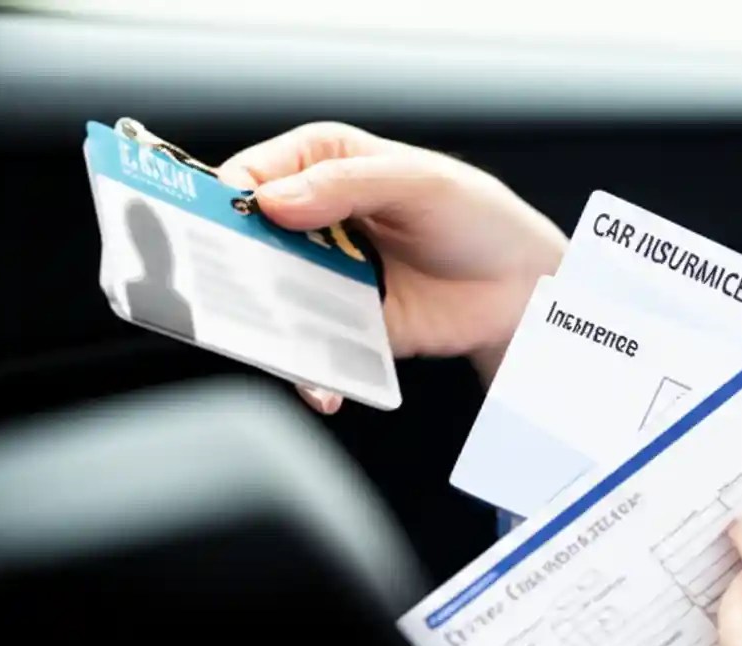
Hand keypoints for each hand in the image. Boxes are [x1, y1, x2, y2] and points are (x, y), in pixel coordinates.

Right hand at [216, 122, 566, 412]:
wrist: (520, 287)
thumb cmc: (477, 216)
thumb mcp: (419, 183)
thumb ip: (347, 184)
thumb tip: (275, 201)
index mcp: (319, 163)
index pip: (248, 177)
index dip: (226, 203)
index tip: (221, 233)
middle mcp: (310, 218)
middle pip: (243, 243)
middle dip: (229, 272)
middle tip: (225, 299)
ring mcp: (323, 274)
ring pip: (267, 300)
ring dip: (261, 328)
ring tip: (272, 351)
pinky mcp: (341, 324)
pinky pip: (306, 346)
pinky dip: (306, 369)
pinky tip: (321, 386)